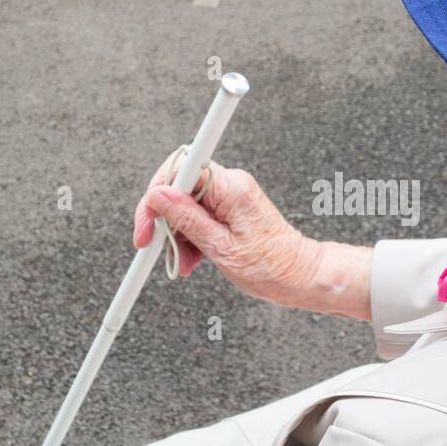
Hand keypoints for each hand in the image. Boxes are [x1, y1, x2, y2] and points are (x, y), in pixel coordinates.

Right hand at [132, 156, 372, 319]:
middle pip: (179, 187)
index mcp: (231, 188)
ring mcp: (230, 196)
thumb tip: (158, 195)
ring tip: (184, 262)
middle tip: (156, 246)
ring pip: (185, 205)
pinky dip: (189, 237)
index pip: (180, 168)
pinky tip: (191, 258)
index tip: (147, 222)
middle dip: (164, 219)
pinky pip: (198, 215)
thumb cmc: (270, 267)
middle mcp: (231, 185)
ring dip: (177, 234)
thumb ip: (187, 219)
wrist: (299, 277)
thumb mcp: (220, 248)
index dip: (156, 193)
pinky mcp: (230, 209)